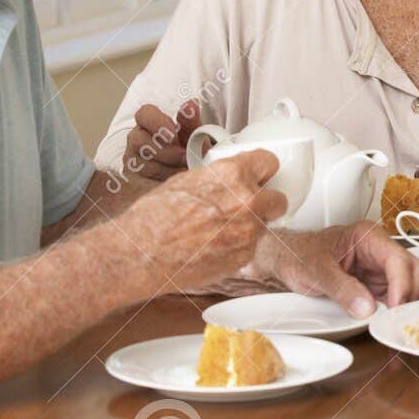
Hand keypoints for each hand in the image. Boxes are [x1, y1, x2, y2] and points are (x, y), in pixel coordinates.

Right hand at [119, 151, 287, 294]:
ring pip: (265, 225)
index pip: (269, 162)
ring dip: (251, 225)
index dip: (264, 170)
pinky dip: (238, 246)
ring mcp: (248, 232)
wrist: (140, 254)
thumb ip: (217, 179)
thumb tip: (229, 181)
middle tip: (247, 206)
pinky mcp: (243, 257)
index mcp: (232, 175)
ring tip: (221, 230)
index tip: (261, 175)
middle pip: (278, 198)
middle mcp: (247, 201)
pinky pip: (250, 247)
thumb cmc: (153, 217)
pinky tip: (214, 246)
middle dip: (266, 201)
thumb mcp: (187, 180)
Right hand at [123, 99, 200, 182]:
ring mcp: (133, 160)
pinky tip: (178, 177)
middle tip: (185, 157)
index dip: (156, 122)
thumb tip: (191, 104)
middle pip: (139, 141)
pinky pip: (146, 181)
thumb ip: (190, 120)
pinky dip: (165, 180)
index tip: (172, 134)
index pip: (144, 114)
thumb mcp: (193, 135)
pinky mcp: (135, 180)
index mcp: (150, 122)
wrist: (187, 172)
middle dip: (166, 151)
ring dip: (169, 168)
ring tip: (186, 169)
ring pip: (143, 164)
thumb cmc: (188, 148)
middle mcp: (137, 139)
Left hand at [256, 221, 418, 316]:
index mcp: (369, 237)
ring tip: (399, 322)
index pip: (398, 260)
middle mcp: (379, 251)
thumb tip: (365, 307)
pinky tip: (393, 322)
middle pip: (414, 270)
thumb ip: (342, 289)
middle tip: (402, 318)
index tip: (395, 307)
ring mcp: (379, 269)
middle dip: (412, 294)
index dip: (401, 285)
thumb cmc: (298, 255)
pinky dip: (399, 310)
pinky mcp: (375, 285)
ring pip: (410, 284)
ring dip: (408, 303)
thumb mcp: (318, 270)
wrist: (284, 260)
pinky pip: (396, 296)